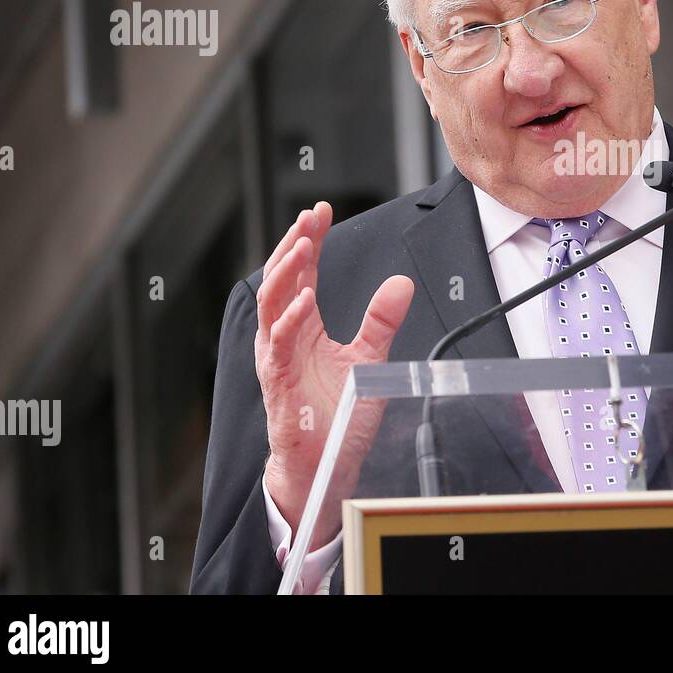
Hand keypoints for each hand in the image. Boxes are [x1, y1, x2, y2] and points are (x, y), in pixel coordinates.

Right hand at [255, 202, 414, 541]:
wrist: (325, 462)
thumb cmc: (339, 414)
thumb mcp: (369, 357)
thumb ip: (381, 320)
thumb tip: (401, 282)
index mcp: (303, 325)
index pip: (302, 273)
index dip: (310, 240)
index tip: (321, 211)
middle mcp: (284, 334)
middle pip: (282, 277)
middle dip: (294, 243)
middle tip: (310, 216)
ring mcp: (277, 355)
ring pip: (271, 302)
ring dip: (287, 271)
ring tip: (304, 244)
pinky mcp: (277, 379)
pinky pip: (278, 342)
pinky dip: (290, 317)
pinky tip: (304, 297)